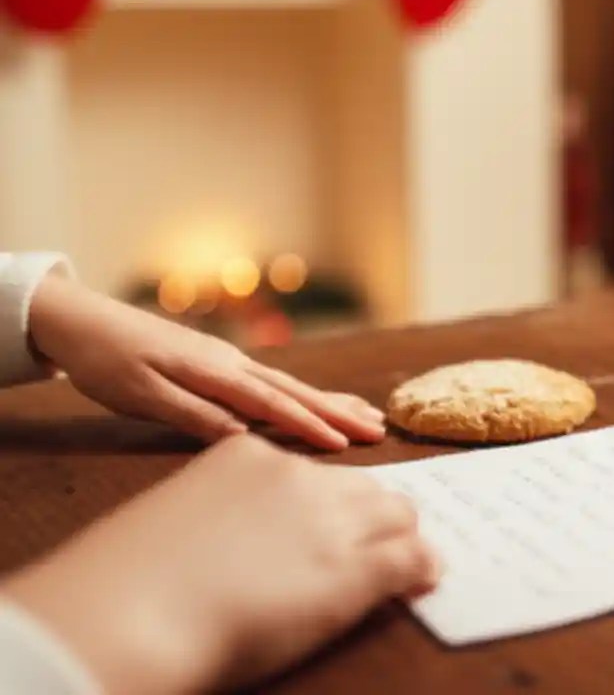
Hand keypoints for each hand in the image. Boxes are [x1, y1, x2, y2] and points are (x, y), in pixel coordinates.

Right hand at [3, 434, 440, 693]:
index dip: (328, 500)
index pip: (312, 468)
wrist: (129, 616)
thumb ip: (222, 512)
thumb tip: (244, 538)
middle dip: (372, 517)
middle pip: (363, 486)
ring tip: (410, 564)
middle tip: (377, 547)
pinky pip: (410, 558)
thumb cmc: (130, 581)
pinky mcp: (355, 567)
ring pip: (397, 514)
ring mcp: (332, 519)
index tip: (331, 521)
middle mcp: (299, 477)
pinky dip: (421, 569)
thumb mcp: (180, 517)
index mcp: (248, 456)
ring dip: (402, 539)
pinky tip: (423, 581)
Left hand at [27, 273, 382, 449]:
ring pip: (289, 384)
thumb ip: (195, 415)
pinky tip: (315, 402)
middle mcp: (231, 362)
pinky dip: (303, 394)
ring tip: (366, 414)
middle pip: (295, 390)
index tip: (346, 446)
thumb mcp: (142, 395)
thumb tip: (244, 435)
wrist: (80, 321)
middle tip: (379, 429)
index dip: (311, 427)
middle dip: (339, 412)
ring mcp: (228, 360)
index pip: (273, 404)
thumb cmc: (106, 362)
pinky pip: (273, 382)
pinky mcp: (218, 363)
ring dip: (329, 401)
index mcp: (215, 372)